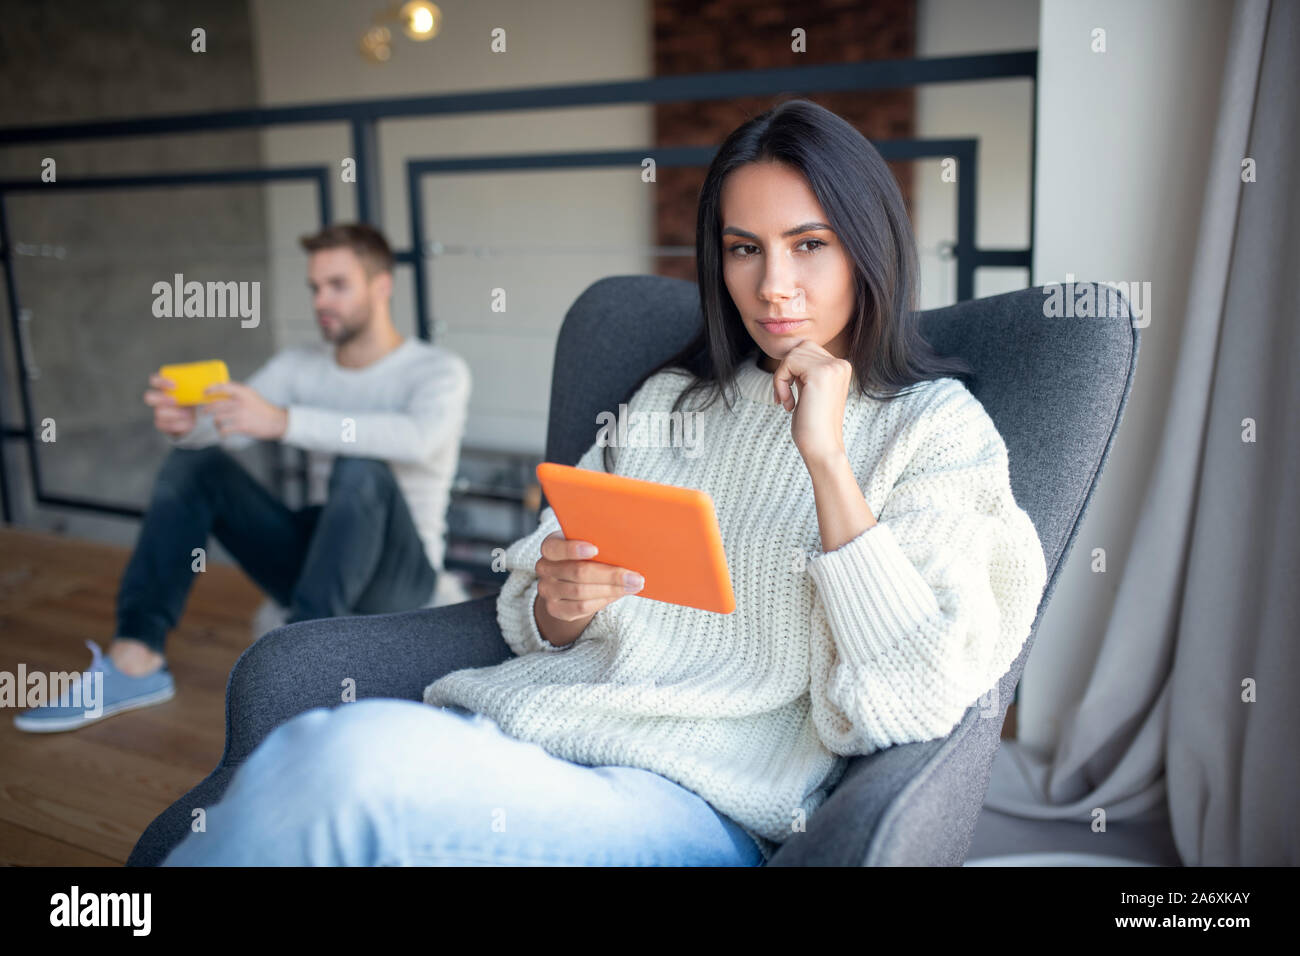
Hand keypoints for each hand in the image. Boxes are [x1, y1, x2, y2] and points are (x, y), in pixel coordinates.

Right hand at [144, 373, 196, 435]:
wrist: (194, 417)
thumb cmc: (193, 399)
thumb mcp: (195, 391)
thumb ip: (197, 386)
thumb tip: (211, 382)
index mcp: (164, 387)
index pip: (155, 380)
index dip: (161, 381)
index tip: (175, 385)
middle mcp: (158, 399)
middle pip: (149, 397)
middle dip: (161, 399)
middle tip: (175, 401)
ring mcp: (158, 411)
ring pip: (158, 412)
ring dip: (173, 414)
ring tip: (186, 415)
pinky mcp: (161, 424)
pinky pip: (163, 425)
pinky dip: (176, 425)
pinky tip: (186, 424)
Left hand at [200, 381, 287, 439]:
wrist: (276, 421)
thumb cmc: (262, 408)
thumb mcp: (252, 395)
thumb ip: (238, 391)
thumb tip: (222, 388)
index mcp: (243, 392)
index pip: (222, 387)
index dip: (211, 389)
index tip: (204, 392)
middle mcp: (240, 402)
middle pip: (216, 404)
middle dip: (207, 409)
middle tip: (204, 411)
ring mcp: (240, 414)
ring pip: (218, 417)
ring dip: (214, 421)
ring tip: (215, 423)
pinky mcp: (241, 426)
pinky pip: (224, 429)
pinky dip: (221, 432)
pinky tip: (223, 432)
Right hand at [535, 531, 643, 623]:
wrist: (569, 579)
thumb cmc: (584, 555)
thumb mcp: (587, 544)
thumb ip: (599, 544)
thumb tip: (628, 548)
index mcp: (550, 546)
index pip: (556, 548)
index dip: (574, 549)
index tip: (596, 549)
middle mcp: (544, 568)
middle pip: (577, 573)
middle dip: (610, 576)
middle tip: (635, 577)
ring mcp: (547, 590)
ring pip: (582, 593)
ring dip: (612, 590)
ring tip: (633, 586)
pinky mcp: (554, 608)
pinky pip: (581, 608)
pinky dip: (603, 601)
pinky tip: (618, 595)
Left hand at [770, 338, 852, 464]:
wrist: (822, 449)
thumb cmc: (812, 426)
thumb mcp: (809, 391)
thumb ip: (804, 371)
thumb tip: (789, 352)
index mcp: (841, 368)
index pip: (807, 350)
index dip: (791, 371)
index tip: (788, 396)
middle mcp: (841, 364)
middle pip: (800, 348)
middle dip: (786, 371)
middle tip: (784, 397)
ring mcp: (833, 367)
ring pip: (792, 354)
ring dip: (781, 378)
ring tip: (786, 401)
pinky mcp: (820, 373)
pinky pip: (788, 363)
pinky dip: (779, 382)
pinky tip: (787, 404)